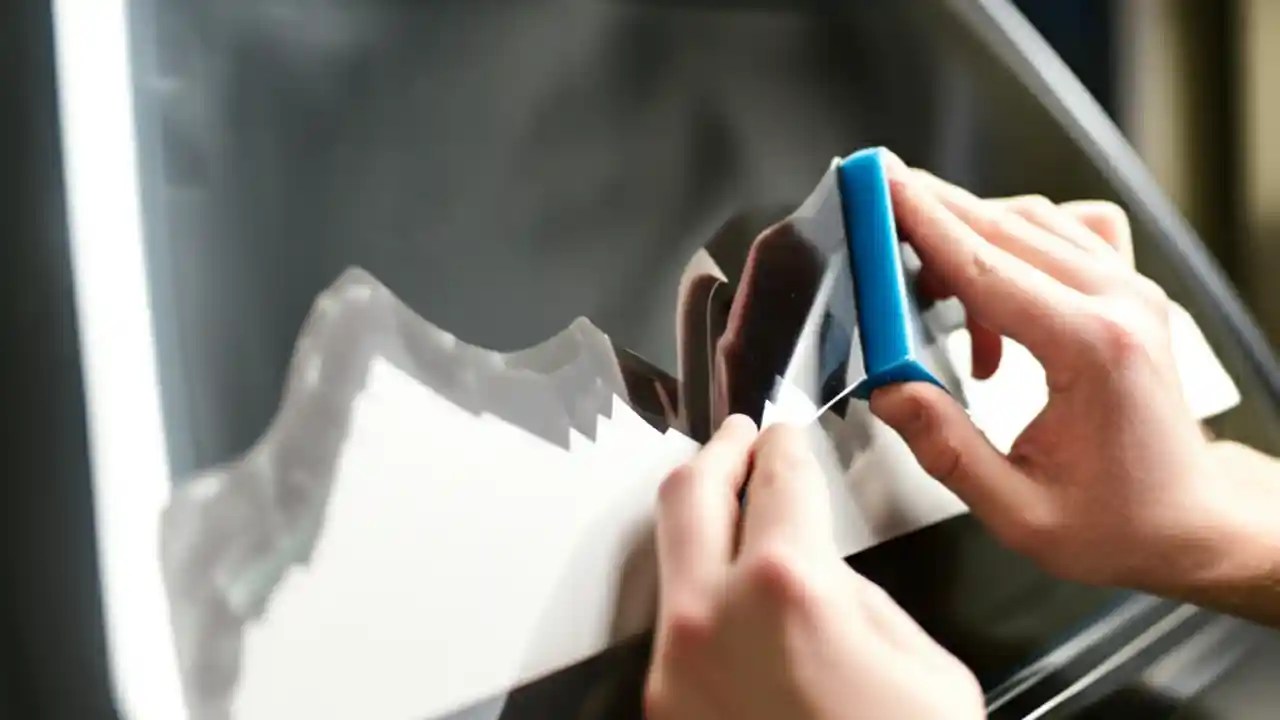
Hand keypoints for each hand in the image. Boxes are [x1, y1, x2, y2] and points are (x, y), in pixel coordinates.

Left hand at [645, 416, 982, 719]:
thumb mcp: (920, 665)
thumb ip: (856, 596)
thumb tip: (818, 566)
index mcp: (788, 588)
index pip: (777, 477)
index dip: (786, 444)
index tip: (788, 435)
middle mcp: (713, 619)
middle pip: (690, 492)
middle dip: (719, 452)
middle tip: (741, 438)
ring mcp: (676, 668)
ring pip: (672, 558)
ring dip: (702, 517)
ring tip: (733, 503)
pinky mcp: (665, 710)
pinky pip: (677, 623)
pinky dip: (702, 587)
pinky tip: (734, 590)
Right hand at [870, 156, 1274, 596]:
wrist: (1191, 521)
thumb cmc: (1119, 523)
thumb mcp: (1020, 512)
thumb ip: (947, 449)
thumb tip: (889, 391)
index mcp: (1093, 350)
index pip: (988, 270)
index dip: (926, 227)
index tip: (882, 187)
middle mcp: (1119, 304)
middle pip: (1007, 228)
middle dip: (934, 210)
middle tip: (877, 197)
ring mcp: (1130, 290)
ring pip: (1034, 222)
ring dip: (969, 235)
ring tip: (921, 282)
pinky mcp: (1128, 291)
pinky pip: (1066, 232)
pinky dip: (1015, 239)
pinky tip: (991, 277)